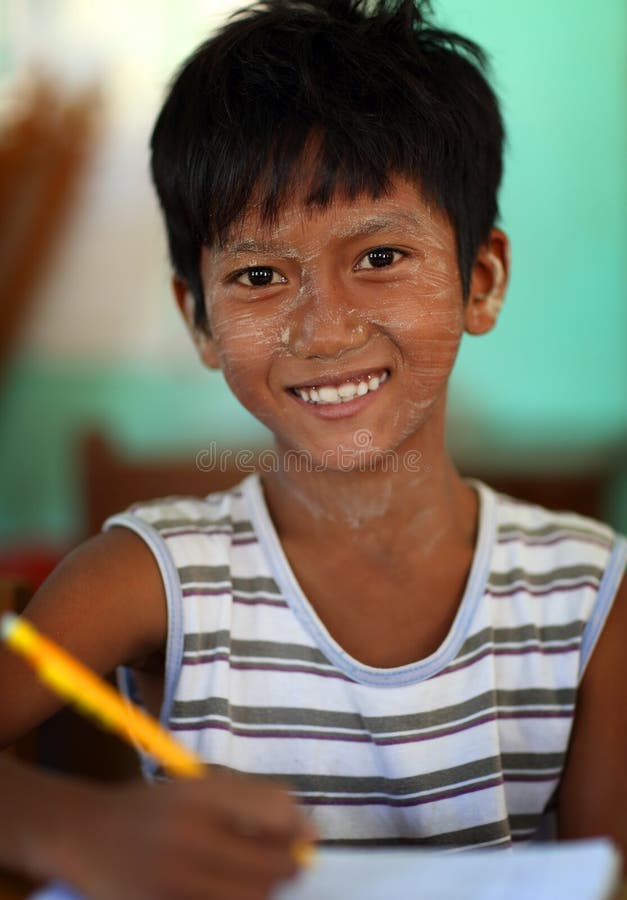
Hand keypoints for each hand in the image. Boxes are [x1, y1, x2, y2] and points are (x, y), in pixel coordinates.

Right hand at [38, 771, 316, 899]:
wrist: (86, 835)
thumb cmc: (155, 807)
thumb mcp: (199, 786)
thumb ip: (255, 800)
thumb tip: (309, 830)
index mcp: (201, 795)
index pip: (277, 812)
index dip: (300, 827)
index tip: (304, 836)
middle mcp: (188, 836)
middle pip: (272, 865)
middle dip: (288, 865)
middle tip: (285, 862)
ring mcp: (174, 881)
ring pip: (253, 898)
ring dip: (264, 889)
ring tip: (251, 876)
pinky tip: (225, 890)